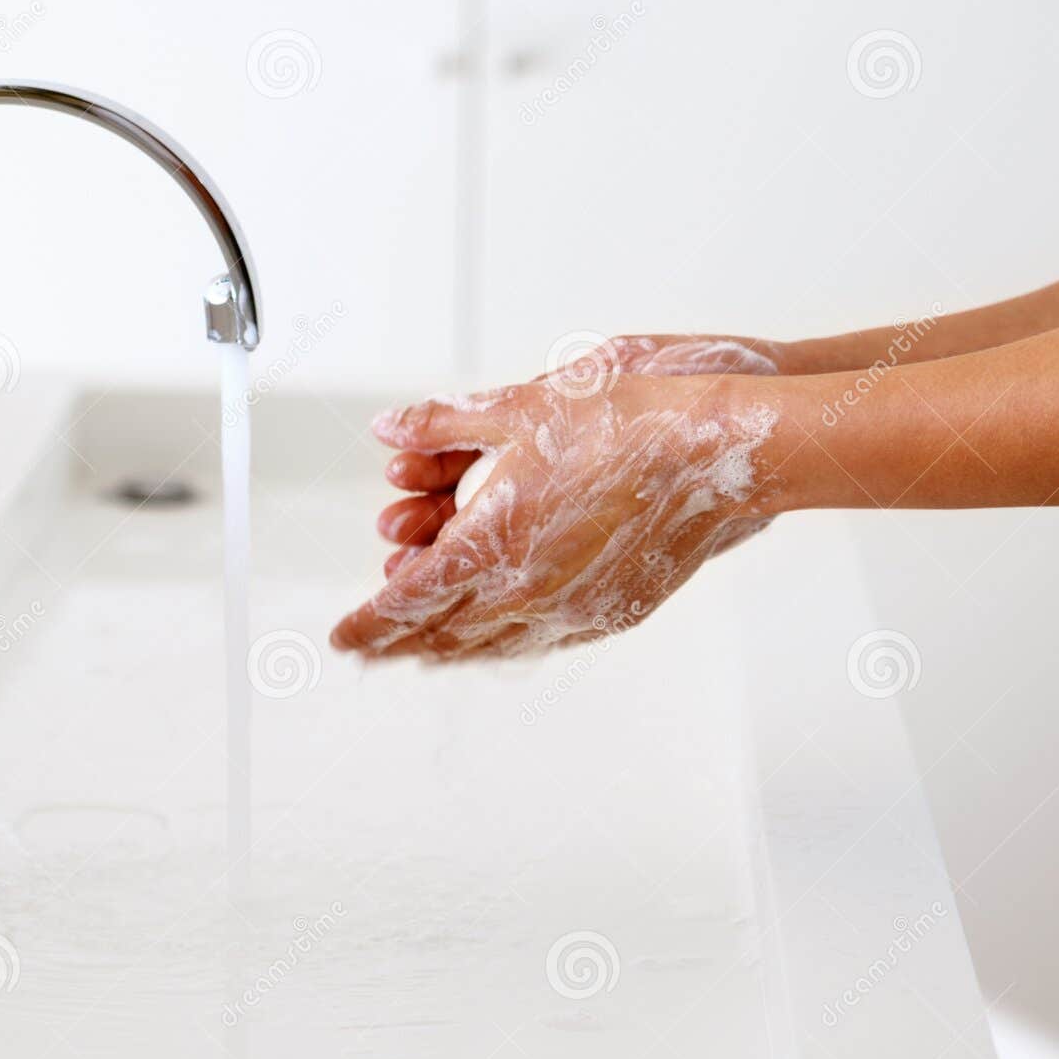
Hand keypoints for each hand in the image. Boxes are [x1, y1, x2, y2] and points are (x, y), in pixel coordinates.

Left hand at [331, 373, 783, 660]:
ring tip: (419, 651)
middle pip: (442, 634)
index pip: (407, 599)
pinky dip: (501, 642)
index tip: (342, 639)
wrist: (716, 452)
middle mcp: (526, 590)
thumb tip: (392, 428)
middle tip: (368, 650)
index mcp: (493, 542)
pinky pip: (537, 640)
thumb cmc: (629, 424)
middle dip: (397, 644)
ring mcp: (571, 608)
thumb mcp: (519, 407)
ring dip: (446, 648)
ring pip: (489, 645)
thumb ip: (444, 423)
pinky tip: (495, 636)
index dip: (368, 623)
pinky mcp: (610, 612)